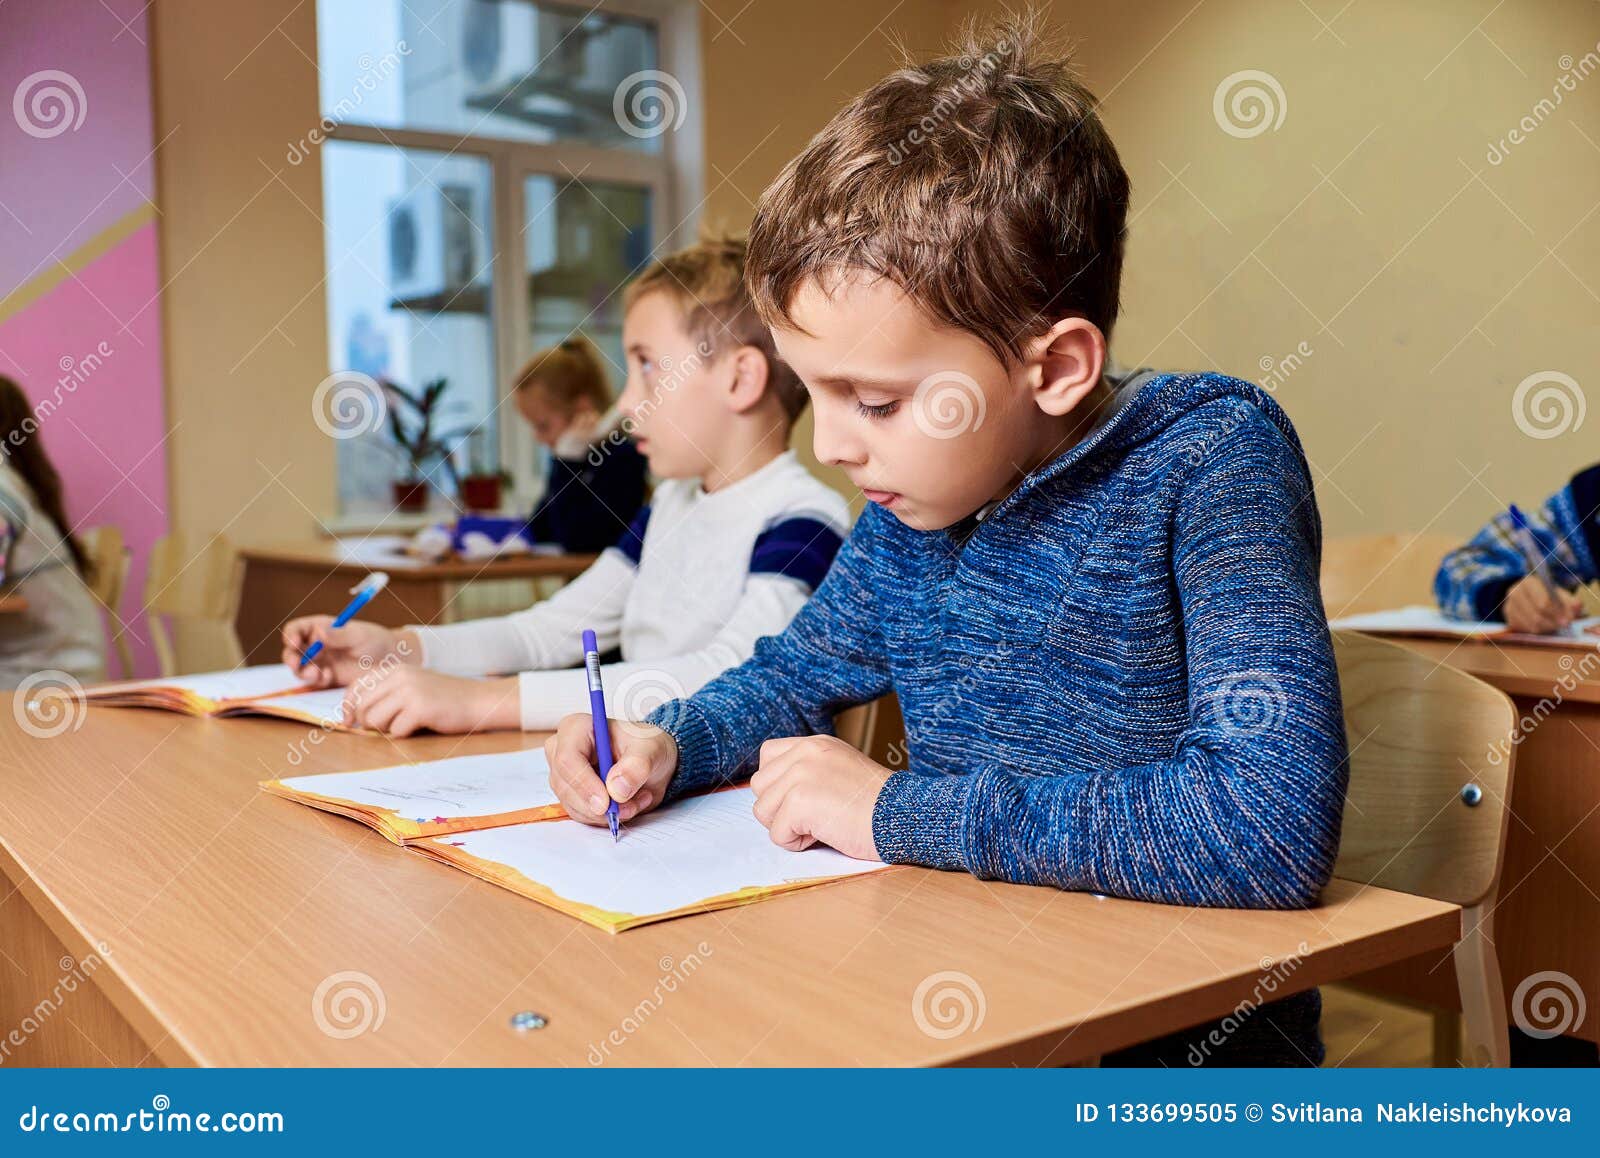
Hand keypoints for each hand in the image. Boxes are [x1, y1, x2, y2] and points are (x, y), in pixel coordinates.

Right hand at [281, 616, 417, 688]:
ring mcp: (321, 661)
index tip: (294, 642)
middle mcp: (317, 645)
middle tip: (297, 665)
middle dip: (291, 658)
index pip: (297, 629)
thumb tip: (317, 631)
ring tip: (317, 673)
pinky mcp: (327, 677)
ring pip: (299, 668)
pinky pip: (313, 680)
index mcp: (322, 628)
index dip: (291, 635)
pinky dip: (316, 680)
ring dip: (303, 671)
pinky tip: (329, 677)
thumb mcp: (359, 636)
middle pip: (292, 650)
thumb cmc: (377, 642)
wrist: (392, 662)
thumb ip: (338, 635)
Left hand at [342, 666, 518, 736]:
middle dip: (367, 722)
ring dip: (386, 729)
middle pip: (362, 706)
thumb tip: (353, 714)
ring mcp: (409, 691)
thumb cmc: (445, 698)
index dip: (348, 706)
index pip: (356, 686)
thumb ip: (387, 692)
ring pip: (374, 720)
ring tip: (405, 725)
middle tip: (383, 727)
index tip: (349, 721)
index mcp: (395, 669)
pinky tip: (420, 727)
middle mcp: (399, 676)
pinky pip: (395, 731)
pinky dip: (405, 734)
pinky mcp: (419, 708)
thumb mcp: (413, 685)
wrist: (479, 700)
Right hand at [545, 715, 678, 825]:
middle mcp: (562, 750)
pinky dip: (607, 818)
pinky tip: (628, 804)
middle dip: (599, 805)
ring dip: (608, 813)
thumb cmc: (647, 747)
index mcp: (577, 728)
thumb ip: (636, 767)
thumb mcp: (652, 750)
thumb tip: (616, 789)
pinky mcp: (571, 796)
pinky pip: (582, 816)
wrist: (652, 761)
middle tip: (630, 806)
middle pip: (565, 787)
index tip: (605, 803)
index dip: (584, 784)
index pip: (567, 759)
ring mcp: (563, 775)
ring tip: (637, 798)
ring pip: (574, 806)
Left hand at [750, 735, 890, 860]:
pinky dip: (798, 844)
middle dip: (781, 808)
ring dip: (788, 827)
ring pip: (763, 811)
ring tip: (823, 824)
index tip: (803, 798)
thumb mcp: (840, 769)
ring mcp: (801, 775)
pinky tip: (826, 834)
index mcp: (814, 744)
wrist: (903, 816)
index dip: (778, 784)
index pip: (767, 757)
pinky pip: (777, 834)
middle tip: (817, 815)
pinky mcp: (800, 802)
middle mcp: (804, 753)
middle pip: (760, 787)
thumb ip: (809, 770)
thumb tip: (774, 794)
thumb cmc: (877, 804)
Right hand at [1502, 576, 1581, 634]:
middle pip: (1536, 615)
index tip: (1568, 621)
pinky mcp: (1509, 619)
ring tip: (1555, 625)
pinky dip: (1537, 631)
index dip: (1557, 613)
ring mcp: (1509, 607)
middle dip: (1553, 623)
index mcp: (1528, 583)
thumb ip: (1571, 601)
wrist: (1533, 597)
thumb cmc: (1550, 595)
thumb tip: (1576, 606)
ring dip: (1546, 628)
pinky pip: (1525, 630)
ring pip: (1531, 625)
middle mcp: (1514, 593)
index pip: (1543, 602)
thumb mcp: (1561, 595)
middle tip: (1563, 626)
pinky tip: (1544, 626)